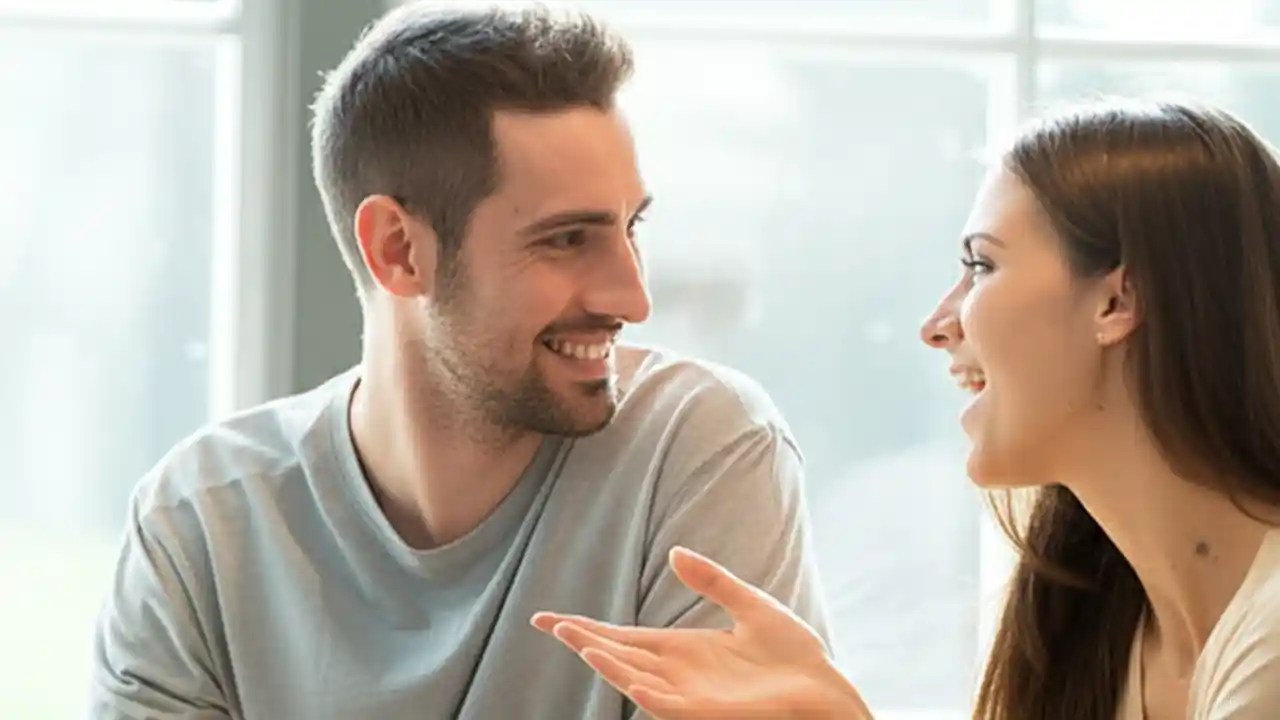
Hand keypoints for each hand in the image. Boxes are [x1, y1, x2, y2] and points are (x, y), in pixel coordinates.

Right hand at [531, 546, 872, 718]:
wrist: (826, 685)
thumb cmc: (792, 653)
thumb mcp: (748, 602)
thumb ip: (712, 579)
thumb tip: (674, 552)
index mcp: (681, 649)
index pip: (621, 637)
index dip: (585, 627)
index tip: (548, 619)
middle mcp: (677, 674)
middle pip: (618, 656)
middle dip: (584, 641)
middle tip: (550, 624)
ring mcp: (690, 696)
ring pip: (635, 680)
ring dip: (607, 665)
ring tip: (578, 642)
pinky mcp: (709, 713)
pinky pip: (670, 706)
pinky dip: (647, 694)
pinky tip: (631, 681)